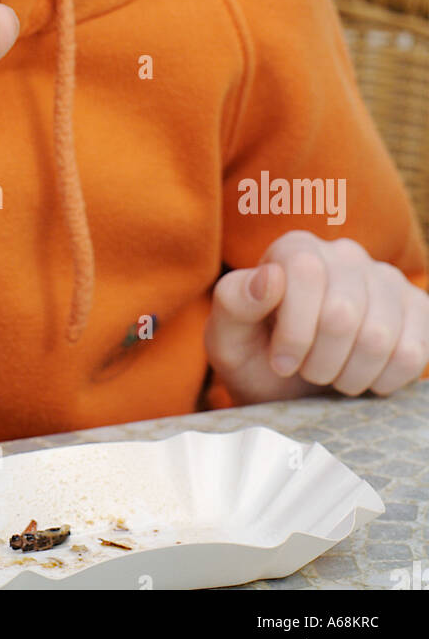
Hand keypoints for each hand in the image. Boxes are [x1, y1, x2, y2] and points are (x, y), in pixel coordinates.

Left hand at [204, 231, 428, 404]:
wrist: (295, 389)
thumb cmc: (257, 358)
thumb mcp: (227, 337)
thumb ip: (234, 302)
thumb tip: (270, 277)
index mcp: (295, 249)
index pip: (306, 274)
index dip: (294, 331)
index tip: (280, 361)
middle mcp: (344, 254)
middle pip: (343, 314)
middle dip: (319, 361)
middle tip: (307, 370)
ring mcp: (386, 279)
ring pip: (380, 338)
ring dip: (349, 375)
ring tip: (332, 373)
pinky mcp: (417, 309)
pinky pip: (412, 354)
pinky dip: (383, 381)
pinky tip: (363, 375)